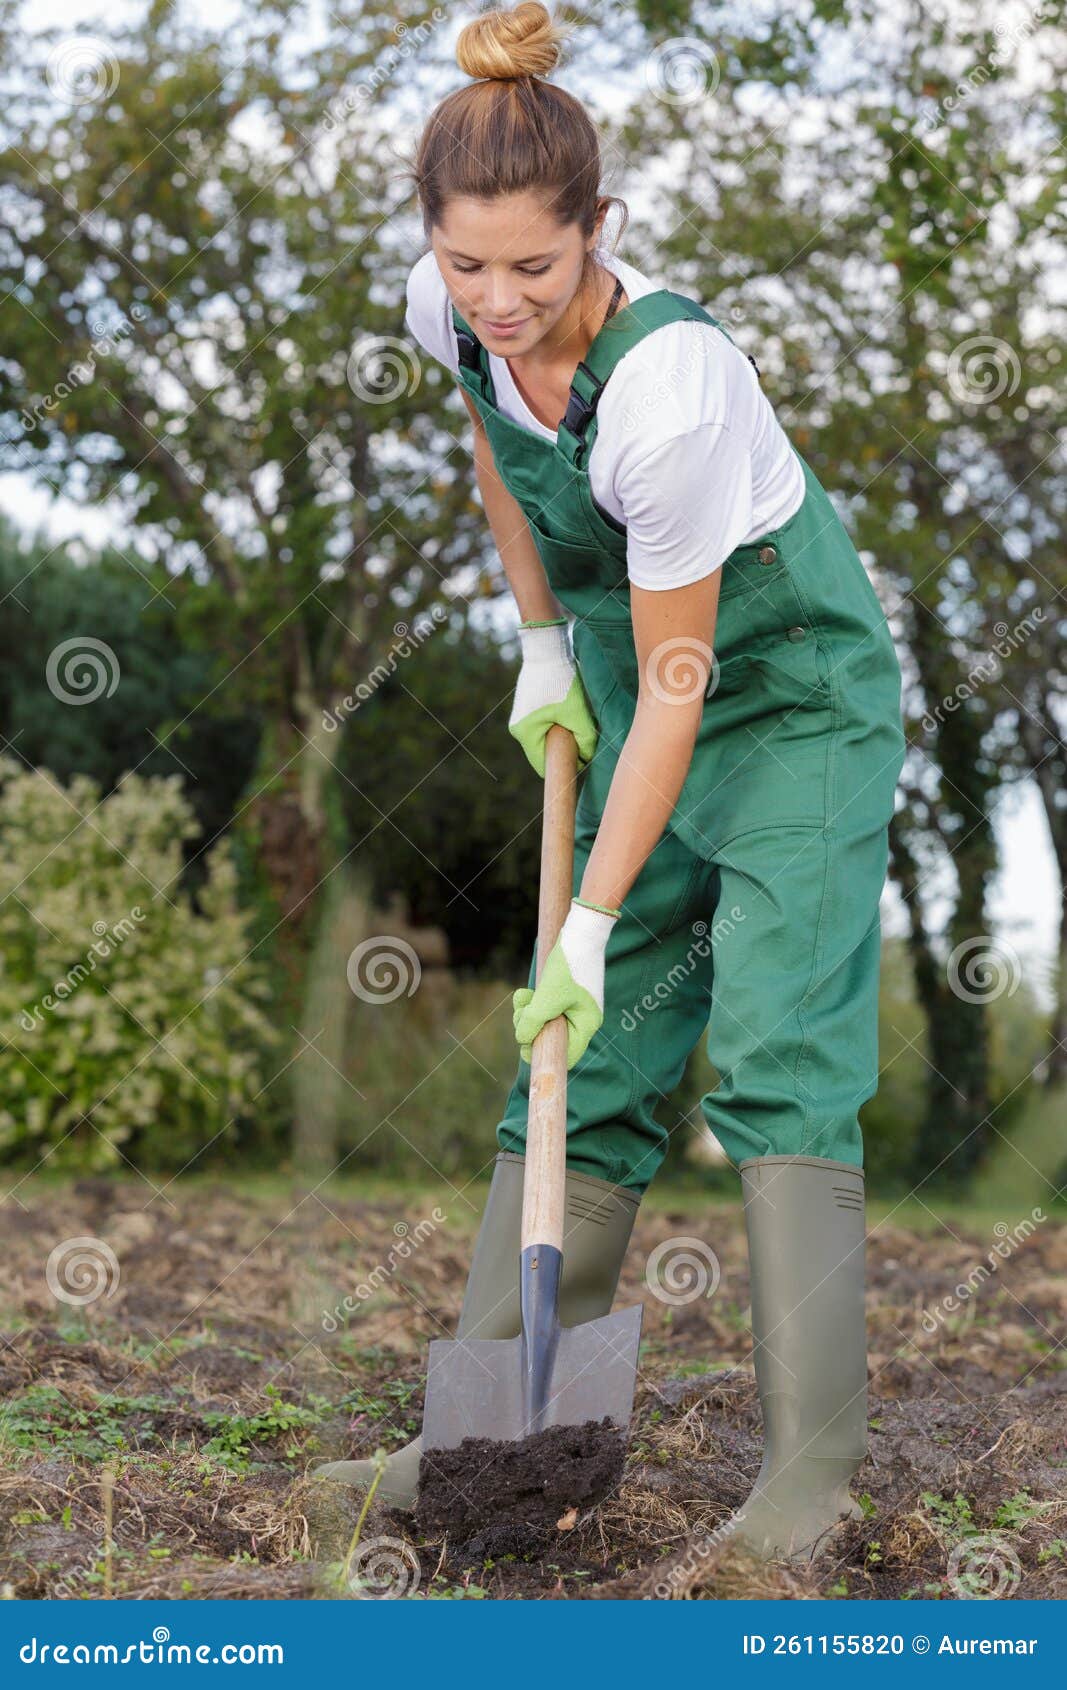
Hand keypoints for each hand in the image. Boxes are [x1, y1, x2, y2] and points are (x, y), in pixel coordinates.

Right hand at [508, 619, 597, 777]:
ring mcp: (520, 717)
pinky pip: (543, 724)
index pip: (543, 766)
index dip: (562, 766)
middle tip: (581, 734)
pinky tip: (567, 709)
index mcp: (525, 733)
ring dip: (561, 733)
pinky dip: (557, 722)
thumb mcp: (578, 712)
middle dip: (563, 747)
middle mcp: (518, 728)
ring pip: (545, 737)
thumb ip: (586, 740)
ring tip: (574, 717)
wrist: (546, 649)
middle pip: (544, 751)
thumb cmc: (561, 681)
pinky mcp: (526, 707)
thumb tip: (587, 757)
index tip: (581, 760)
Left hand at [513, 899, 618, 1068]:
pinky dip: (531, 1002)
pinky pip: (542, 1007)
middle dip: (530, 1027)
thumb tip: (522, 1038)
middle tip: (522, 1012)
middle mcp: (581, 1018)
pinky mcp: (562, 994)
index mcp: (586, 1024)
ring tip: (523, 997)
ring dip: (526, 1012)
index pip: (567, 1055)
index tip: (525, 1045)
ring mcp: (572, 1006)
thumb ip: (534, 1021)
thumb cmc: (569, 965)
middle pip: (550, 1037)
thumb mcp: (549, 996)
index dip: (544, 1054)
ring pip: (543, 1021)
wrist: (579, 932)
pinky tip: (525, 992)